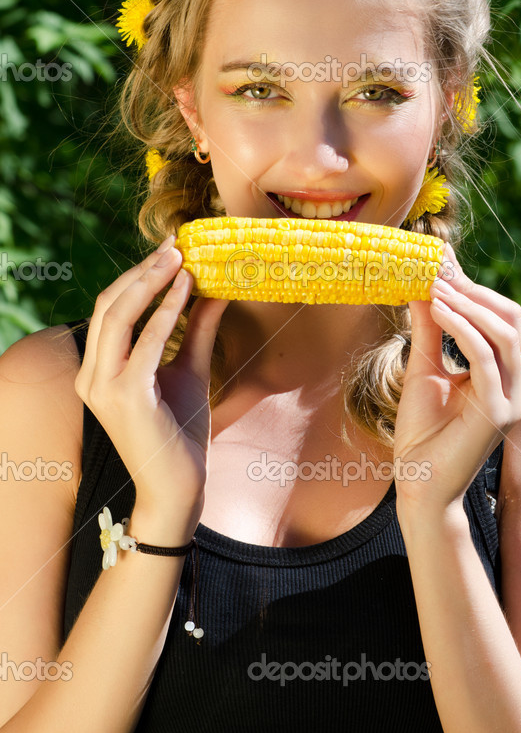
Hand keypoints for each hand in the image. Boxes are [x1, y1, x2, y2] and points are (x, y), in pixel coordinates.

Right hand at [75, 236, 228, 519]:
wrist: (179, 487)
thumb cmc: (181, 433)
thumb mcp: (188, 370)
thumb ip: (196, 330)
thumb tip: (215, 290)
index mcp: (98, 369)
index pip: (109, 308)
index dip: (137, 274)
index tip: (170, 248)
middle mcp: (91, 375)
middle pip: (108, 304)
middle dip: (142, 269)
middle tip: (176, 244)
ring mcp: (103, 387)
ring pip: (117, 315)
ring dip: (149, 281)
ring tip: (180, 258)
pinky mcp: (125, 397)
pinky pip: (144, 342)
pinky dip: (165, 311)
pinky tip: (187, 289)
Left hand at [393, 242, 520, 511]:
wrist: (418, 485)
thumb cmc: (421, 433)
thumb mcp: (424, 369)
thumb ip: (429, 330)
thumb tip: (422, 286)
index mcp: (503, 374)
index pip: (499, 317)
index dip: (472, 288)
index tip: (441, 262)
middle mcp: (516, 384)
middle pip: (510, 317)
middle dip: (474, 289)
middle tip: (438, 268)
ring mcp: (513, 398)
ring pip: (502, 332)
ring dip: (466, 304)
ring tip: (434, 286)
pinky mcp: (499, 412)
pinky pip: (484, 356)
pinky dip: (461, 327)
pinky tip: (437, 311)